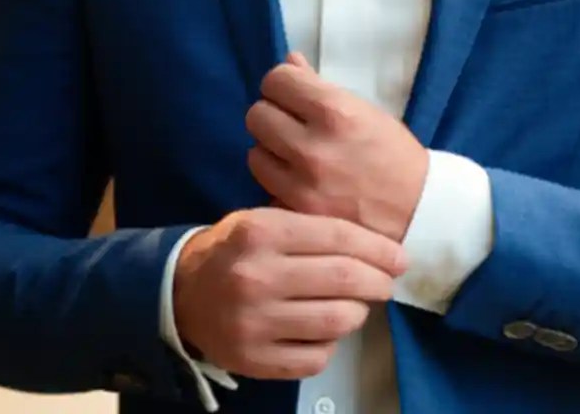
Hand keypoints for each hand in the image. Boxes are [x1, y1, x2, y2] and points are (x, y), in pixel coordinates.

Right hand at [173, 207, 406, 379]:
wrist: (179, 293)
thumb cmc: (235, 251)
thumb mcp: (263, 219)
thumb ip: (313, 227)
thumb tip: (379, 245)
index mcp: (261, 232)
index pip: (339, 237)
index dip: (379, 249)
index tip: (400, 258)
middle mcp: (256, 277)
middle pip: (345, 280)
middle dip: (379, 282)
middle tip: (386, 283)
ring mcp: (254, 322)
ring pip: (338, 321)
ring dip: (358, 313)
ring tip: (354, 306)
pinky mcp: (253, 359)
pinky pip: (317, 357)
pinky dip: (330, 345)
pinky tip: (323, 332)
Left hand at [245, 53, 428, 241]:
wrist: (418, 209)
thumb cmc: (394, 154)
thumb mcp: (366, 111)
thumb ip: (321, 86)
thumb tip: (290, 61)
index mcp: (335, 111)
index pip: (276, 80)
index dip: (284, 84)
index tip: (294, 94)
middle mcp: (313, 146)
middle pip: (256, 115)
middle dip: (273, 115)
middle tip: (293, 125)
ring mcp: (301, 183)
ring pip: (255, 153)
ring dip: (271, 151)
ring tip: (296, 155)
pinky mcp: (297, 212)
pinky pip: (266, 187)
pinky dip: (278, 182)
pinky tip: (299, 182)